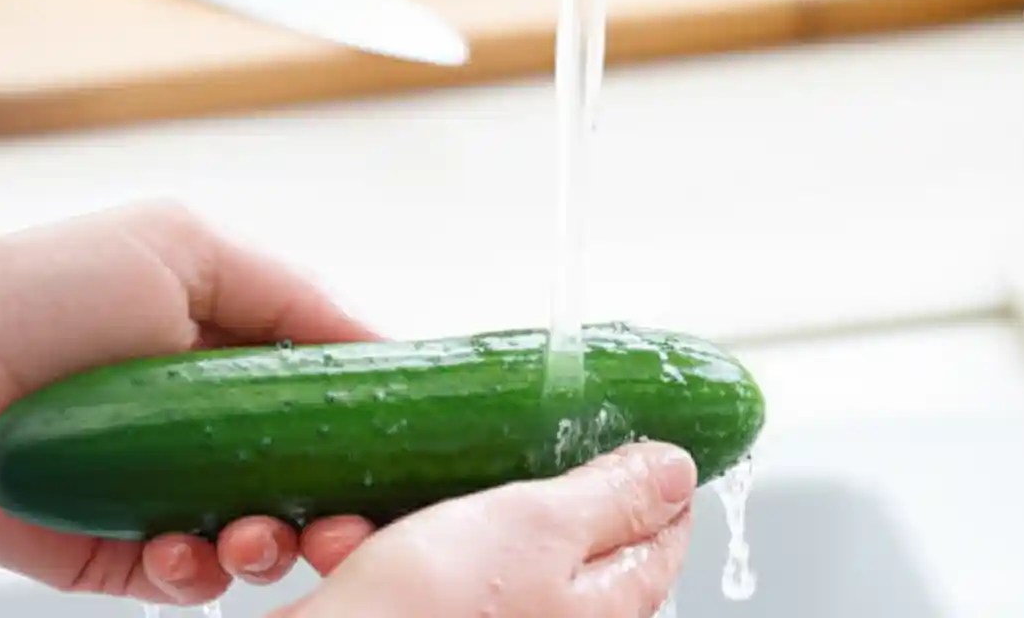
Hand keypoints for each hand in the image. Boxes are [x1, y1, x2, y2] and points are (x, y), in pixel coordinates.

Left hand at [0, 202, 378, 603]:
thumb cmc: (44, 290)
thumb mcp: (183, 248)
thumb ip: (290, 293)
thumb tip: (381, 345)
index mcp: (235, 359)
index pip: (332, 401)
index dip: (375, 427)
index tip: (411, 450)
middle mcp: (212, 430)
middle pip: (315, 483)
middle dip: (346, 509)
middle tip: (347, 522)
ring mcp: (171, 494)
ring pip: (266, 542)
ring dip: (279, 545)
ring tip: (253, 532)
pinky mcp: (123, 552)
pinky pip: (191, 583)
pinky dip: (198, 573)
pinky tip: (180, 548)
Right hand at [274, 442, 695, 617]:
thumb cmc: (430, 614)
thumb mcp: (537, 528)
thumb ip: (612, 496)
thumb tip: (678, 469)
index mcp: (604, 606)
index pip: (661, 530)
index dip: (641, 469)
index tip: (604, 424)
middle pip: (557, 526)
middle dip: (497, 480)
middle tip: (467, 462)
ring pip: (466, 534)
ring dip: (418, 511)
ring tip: (383, 520)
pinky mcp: (420, 615)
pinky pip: (407, 559)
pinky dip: (372, 544)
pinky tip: (345, 545)